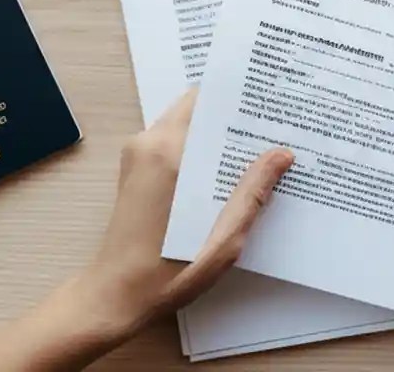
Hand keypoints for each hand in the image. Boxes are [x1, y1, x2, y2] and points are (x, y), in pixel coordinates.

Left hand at [80, 88, 294, 335]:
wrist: (111, 298)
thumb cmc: (165, 274)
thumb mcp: (222, 239)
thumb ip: (252, 193)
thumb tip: (281, 153)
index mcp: (168, 152)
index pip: (207, 99)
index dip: (241, 96)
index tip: (274, 99)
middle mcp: (149, 144)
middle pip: (199, 110)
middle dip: (236, 115)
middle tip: (278, 125)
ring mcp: (139, 156)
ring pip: (189, 127)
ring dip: (221, 135)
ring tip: (263, 147)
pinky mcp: (137, 171)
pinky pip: (177, 145)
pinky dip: (204, 151)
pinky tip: (233, 171)